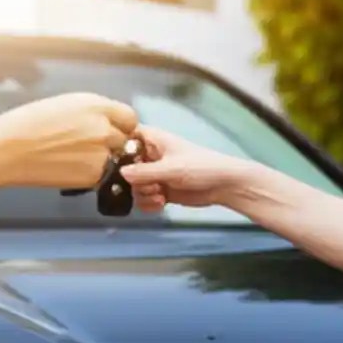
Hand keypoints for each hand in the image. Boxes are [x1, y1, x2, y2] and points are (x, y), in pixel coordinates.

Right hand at [0, 92, 137, 188]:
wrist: (7, 151)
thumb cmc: (27, 125)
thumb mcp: (65, 104)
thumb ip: (93, 112)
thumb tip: (110, 121)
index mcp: (96, 106)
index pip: (130, 117)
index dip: (121, 126)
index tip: (113, 130)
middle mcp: (103, 128)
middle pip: (125, 139)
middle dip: (112, 144)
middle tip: (87, 147)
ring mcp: (100, 154)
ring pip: (115, 159)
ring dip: (103, 160)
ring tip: (73, 157)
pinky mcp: (93, 176)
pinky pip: (102, 175)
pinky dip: (90, 174)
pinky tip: (68, 167)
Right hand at [120, 127, 256, 212]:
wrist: (223, 186)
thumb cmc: (201, 167)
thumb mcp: (171, 168)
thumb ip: (144, 172)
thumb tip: (121, 174)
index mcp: (153, 140)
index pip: (127, 137)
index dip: (119, 148)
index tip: (120, 164)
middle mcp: (151, 156)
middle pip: (126, 167)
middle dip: (136, 181)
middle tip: (151, 185)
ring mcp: (155, 174)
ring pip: (134, 186)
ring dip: (144, 194)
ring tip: (160, 196)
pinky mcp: (161, 190)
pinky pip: (144, 198)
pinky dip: (149, 203)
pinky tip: (161, 204)